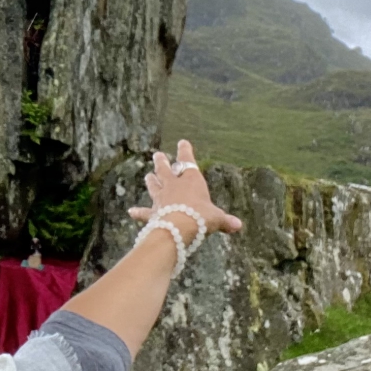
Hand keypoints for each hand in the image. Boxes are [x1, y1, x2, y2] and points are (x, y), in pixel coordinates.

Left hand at [126, 139, 242, 241]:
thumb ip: (225, 221)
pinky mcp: (153, 212)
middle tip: (157, 155)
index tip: (182, 142)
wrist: (179, 227)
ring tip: (148, 175)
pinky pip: (144, 212)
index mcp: (191, 181)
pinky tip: (131, 211)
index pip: (188, 161)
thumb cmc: (200, 217)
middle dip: (162, 162)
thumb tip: (238, 226)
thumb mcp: (216, 218)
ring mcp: (161, 198)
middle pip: (165, 170)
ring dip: (151, 180)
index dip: (185, 151)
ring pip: (154, 185)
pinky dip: (138, 212)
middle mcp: (174, 186)